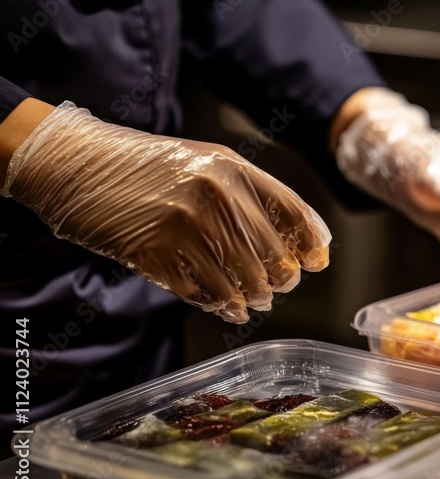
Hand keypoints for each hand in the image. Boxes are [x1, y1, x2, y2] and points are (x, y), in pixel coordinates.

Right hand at [3, 101, 331, 322]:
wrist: (74, 163)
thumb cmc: (143, 167)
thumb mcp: (203, 164)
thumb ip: (246, 195)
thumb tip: (294, 243)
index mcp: (233, 168)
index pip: (293, 212)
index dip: (311, 243)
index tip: (317, 262)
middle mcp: (216, 194)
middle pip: (274, 255)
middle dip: (281, 280)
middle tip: (276, 289)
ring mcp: (186, 224)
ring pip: (243, 280)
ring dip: (252, 298)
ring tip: (250, 302)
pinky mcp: (156, 251)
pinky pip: (204, 292)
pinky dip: (220, 305)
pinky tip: (223, 306)